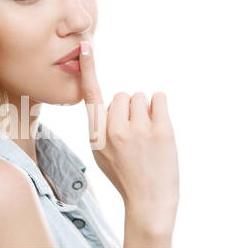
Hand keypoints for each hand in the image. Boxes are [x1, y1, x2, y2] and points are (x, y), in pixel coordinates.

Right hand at [79, 40, 178, 239]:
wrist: (148, 200)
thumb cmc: (124, 175)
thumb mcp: (100, 152)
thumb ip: (101, 126)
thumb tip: (116, 101)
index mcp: (96, 135)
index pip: (90, 96)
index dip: (88, 69)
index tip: (86, 47)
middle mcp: (114, 130)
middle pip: (121, 95)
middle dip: (128, 108)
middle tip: (134, 133)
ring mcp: (138, 129)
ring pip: (139, 98)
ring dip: (144, 110)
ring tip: (146, 135)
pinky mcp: (161, 130)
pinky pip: (158, 99)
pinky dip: (158, 107)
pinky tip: (157, 126)